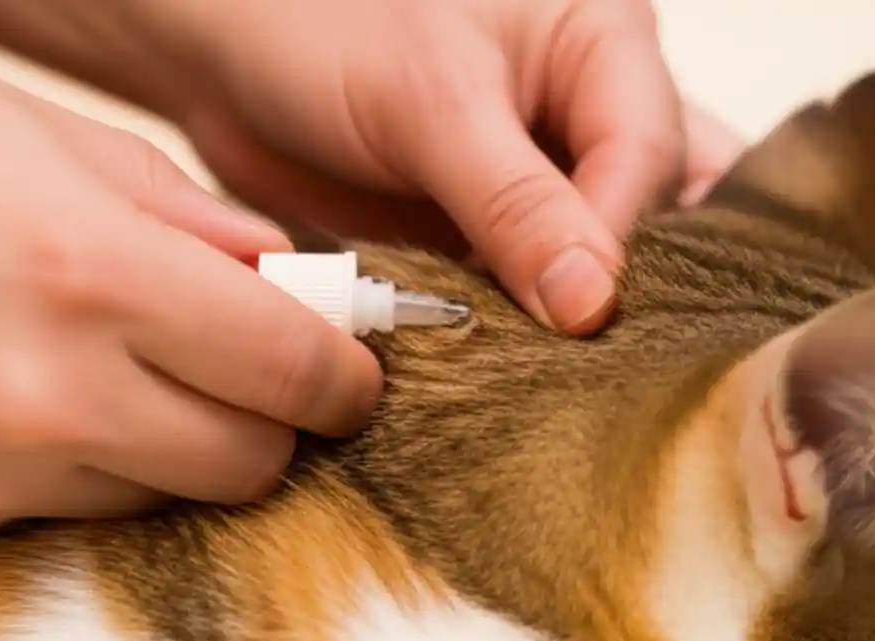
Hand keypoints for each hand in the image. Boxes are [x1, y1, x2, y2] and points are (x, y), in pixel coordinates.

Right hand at [0, 60, 381, 541]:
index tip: (349, 370)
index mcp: (92, 273)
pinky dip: (96, 463)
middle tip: (254, 369)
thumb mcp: (39, 134)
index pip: (291, 370)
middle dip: (278, 421)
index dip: (344, 377)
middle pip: (251, 463)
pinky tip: (46, 395)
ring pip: (170, 496)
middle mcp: (50, 393)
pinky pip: (77, 511)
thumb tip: (282, 275)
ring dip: (184, 442)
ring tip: (130, 367)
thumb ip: (186, 215)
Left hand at [144, 0, 739, 333]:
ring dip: (567, 317)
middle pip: (648, 211)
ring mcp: (537, 177)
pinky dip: (514, 329)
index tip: (582, 315)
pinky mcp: (486, 230)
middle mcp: (583, 110)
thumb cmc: (322, 23)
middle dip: (623, 282)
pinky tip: (498, 366)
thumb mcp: (430, 101)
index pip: (646, 156)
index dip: (618, 242)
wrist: (226, 53)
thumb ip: (515, 201)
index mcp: (601, 41)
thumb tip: (593, 301)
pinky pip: (523, 290)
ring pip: (591, 260)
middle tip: (591, 359)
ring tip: (540, 372)